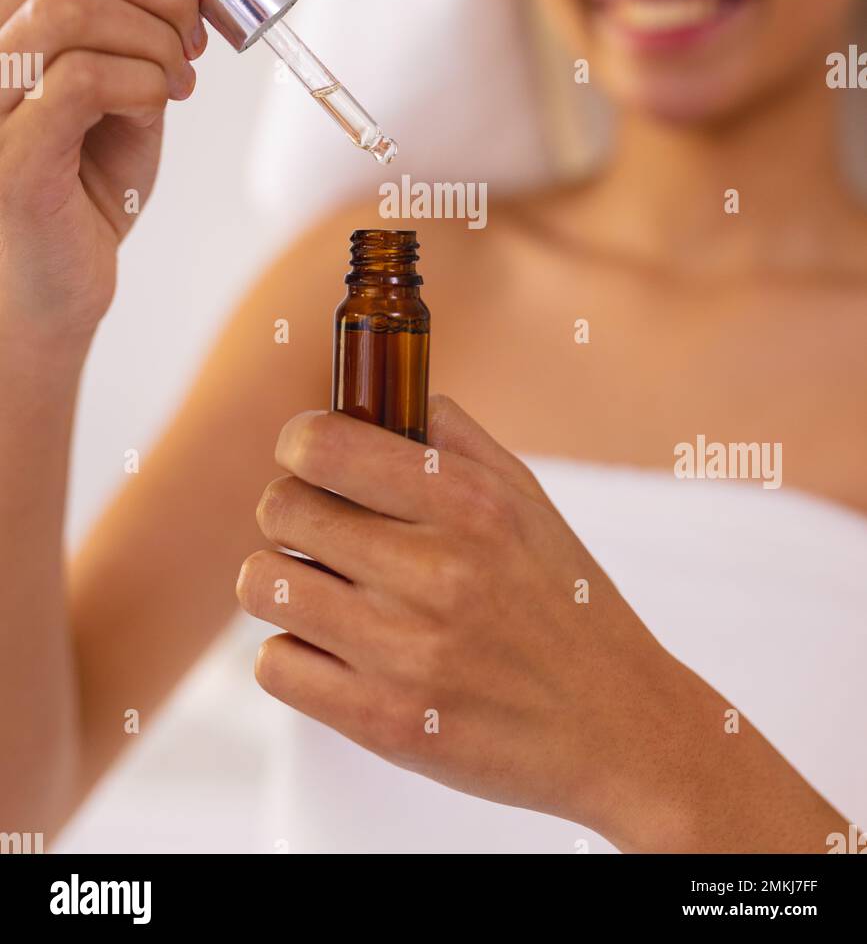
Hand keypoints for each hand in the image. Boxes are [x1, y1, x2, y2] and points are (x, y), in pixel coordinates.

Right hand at [0, 0, 248, 343]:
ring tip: (178, 80)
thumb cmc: (88, 172)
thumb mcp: (140, 64)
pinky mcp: (6, 158)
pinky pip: (80, 79)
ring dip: (155, 37)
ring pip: (70, 5)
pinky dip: (144, 84)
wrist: (57, 279)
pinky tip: (159, 108)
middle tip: (197, 39)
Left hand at [236, 395, 690, 846]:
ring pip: (262, 584)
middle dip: (291, 511)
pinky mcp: (383, 723)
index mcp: (470, 504)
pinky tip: (335, 648)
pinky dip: (293, 653)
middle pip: (282, 509)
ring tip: (320, 587)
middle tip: (321, 530)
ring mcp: (406, 653)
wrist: (617, 729)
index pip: (324, 445)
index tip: (308, 456)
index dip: (299, 443)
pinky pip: (273, 665)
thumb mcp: (530, 501)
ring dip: (281, 580)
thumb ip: (454, 439)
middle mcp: (436, 572)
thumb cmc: (567, 604)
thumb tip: (381, 397)